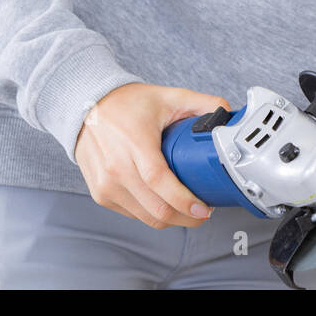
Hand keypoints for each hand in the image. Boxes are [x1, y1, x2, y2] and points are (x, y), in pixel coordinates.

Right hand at [74, 82, 231, 228]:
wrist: (87, 106)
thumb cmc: (126, 103)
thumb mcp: (168, 96)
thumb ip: (202, 104)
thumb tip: (227, 115)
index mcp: (135, 143)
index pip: (160, 181)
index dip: (184, 201)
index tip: (203, 209)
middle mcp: (117, 168)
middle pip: (156, 208)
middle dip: (185, 218)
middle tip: (202, 213)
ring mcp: (106, 184)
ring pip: (146, 217)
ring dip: (171, 219)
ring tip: (187, 209)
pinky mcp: (101, 194)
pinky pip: (133, 214)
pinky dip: (152, 213)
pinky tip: (164, 202)